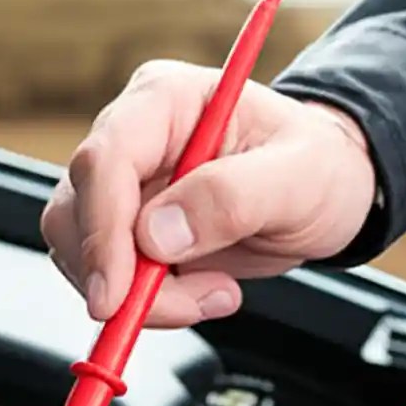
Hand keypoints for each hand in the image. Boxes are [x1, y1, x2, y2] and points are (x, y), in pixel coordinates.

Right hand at [40, 60, 376, 327]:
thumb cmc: (319, 166)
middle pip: (77, 211)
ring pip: (80, 251)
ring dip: (139, 296)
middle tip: (188, 305)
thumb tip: (155, 236)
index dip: (102, 230)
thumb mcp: (300, 176)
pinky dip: (149, 303)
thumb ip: (231, 197)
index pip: (104, 159)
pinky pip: (106, 277)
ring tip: (214, 293)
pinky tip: (205, 291)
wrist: (328, 191)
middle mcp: (132, 137)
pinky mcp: (127, 230)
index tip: (116, 293)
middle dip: (121, 275)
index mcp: (165, 100)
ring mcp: (125, 186)